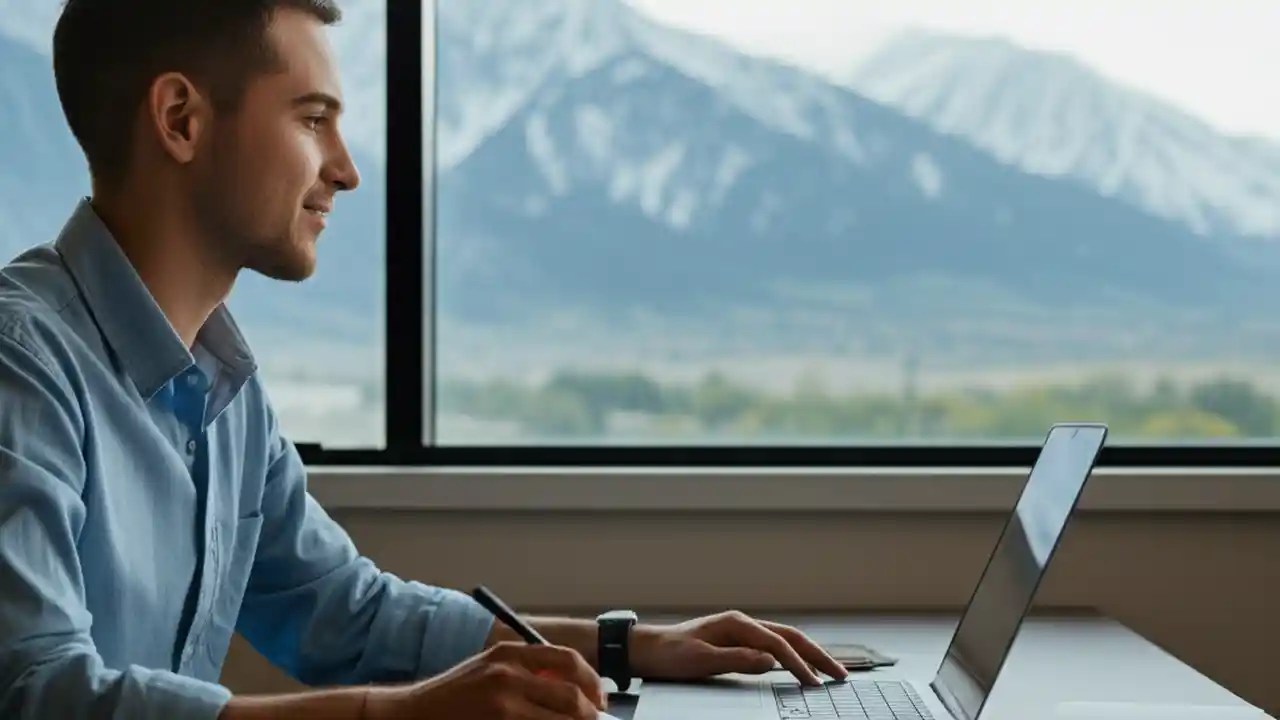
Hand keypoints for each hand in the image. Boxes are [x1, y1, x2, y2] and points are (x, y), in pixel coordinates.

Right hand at [365, 642, 607, 719]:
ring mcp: (503, 703)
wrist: (412, 713)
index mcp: (511, 653)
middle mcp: (509, 673)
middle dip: (590, 715)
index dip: (592, 683)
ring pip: (560, 719)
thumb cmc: (453, 695)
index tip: (599, 701)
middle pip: (571, 697)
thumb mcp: (491, 669)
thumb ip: (527, 674)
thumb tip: (572, 693)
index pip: (568, 662)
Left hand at [630, 611, 848, 686]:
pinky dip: (791, 657)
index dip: (798, 663)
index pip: (777, 643)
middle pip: (789, 636)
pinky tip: (799, 667)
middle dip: (817, 654)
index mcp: (736, 623)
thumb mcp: (701, 659)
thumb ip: (737, 659)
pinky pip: (772, 647)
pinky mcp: (737, 642)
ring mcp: (740, 631)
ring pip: (784, 640)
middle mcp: (742, 623)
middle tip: (840, 673)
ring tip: (828, 671)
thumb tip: (771, 661)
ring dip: (808, 654)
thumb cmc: (670, 654)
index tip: (814, 682)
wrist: (648, 649)